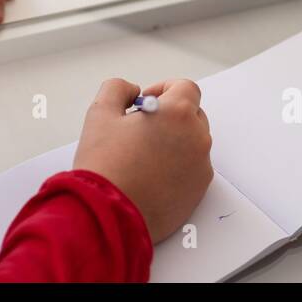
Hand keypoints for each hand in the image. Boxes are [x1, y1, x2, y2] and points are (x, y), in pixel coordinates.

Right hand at [72, 78, 212, 242]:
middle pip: (192, 114)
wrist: (108, 214)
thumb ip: (118, 89)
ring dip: (174, 141)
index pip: (185, 87)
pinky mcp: (198, 192)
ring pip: (192, 143)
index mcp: (178, 114)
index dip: (164, 88)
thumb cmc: (105, 166)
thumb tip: (132, 91)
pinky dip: (177, 167)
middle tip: (141, 128)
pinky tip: (150, 175)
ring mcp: (201, 167)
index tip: (146, 101)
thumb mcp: (101, 112)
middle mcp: (197, 138)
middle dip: (169, 115)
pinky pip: (192, 169)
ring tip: (143, 154)